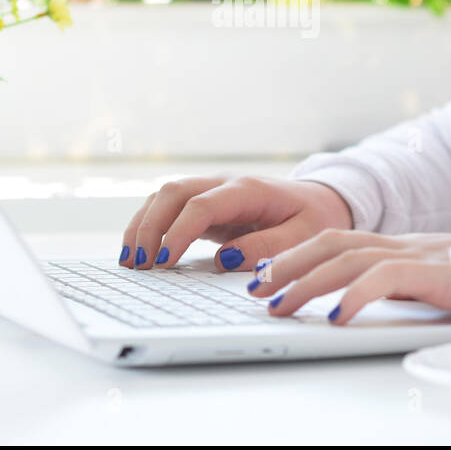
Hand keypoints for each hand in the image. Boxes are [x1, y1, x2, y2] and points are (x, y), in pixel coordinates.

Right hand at [120, 176, 354, 271]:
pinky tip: (138, 253)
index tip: (164, 262)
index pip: (201, 204)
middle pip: (172, 192)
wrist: (320, 199)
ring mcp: (210, 191)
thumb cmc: (313, 217)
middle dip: (149, 227)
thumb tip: (226, 259)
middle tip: (138, 265)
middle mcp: (223, 184)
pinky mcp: (204, 204)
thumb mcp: (304, 235)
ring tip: (130, 263)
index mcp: (248, 189)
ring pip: (163, 196)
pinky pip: (167, 208)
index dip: (178, 232)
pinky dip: (149, 226)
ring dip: (142, 226)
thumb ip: (268, 247)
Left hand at [246, 227, 450, 322]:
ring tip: (279, 305)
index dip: (297, 254)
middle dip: (288, 264)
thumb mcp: (436, 286)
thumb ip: (401, 289)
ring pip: (347, 259)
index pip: (337, 240)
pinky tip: (336, 317)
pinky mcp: (437, 273)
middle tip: (256, 289)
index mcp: (400, 246)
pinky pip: (386, 278)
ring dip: (307, 282)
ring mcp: (420, 255)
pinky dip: (355, 296)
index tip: (265, 274)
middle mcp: (404, 244)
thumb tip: (356, 309)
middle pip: (331, 243)